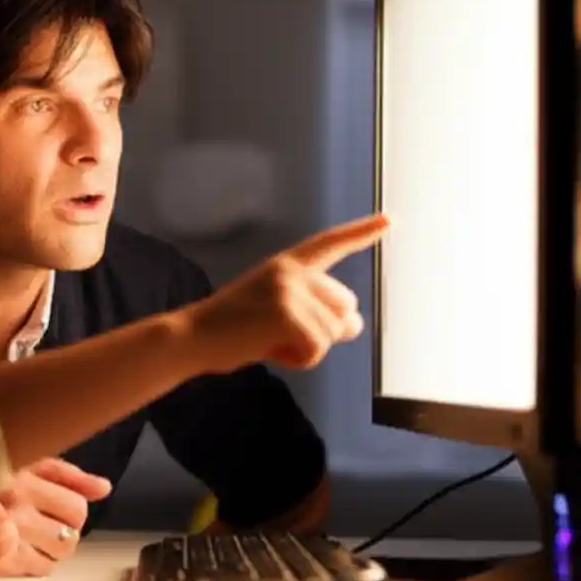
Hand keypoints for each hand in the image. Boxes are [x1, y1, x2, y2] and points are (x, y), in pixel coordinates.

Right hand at [0, 458, 112, 576]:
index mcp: (20, 479)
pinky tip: (21, 549)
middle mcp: (14, 507)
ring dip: (52, 545)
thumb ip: (67, 475)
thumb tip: (104, 487)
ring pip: (62, 551)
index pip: (77, 508)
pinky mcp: (0, 565)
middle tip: (39, 520)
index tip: (48, 503)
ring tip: (30, 535)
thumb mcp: (25, 467)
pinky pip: (44, 568)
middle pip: (72, 532)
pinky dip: (37, 561)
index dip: (69, 508)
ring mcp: (5, 538)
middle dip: (62, 528)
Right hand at [184, 212, 387, 372]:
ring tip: (270, 342)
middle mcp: (291, 271)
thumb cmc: (232, 329)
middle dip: (328, 330)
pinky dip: (299, 360)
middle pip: (346, 306)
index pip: (330, 243)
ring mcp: (289, 290)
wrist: (192, 337)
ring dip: (308, 350)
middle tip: (288, 339)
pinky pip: (317, 349)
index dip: (361, 232)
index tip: (388, 220)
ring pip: (333, 332)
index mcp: (287, 264)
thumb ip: (315, 312)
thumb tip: (354, 324)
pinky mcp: (286, 314)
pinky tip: (270, 352)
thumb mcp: (277, 312)